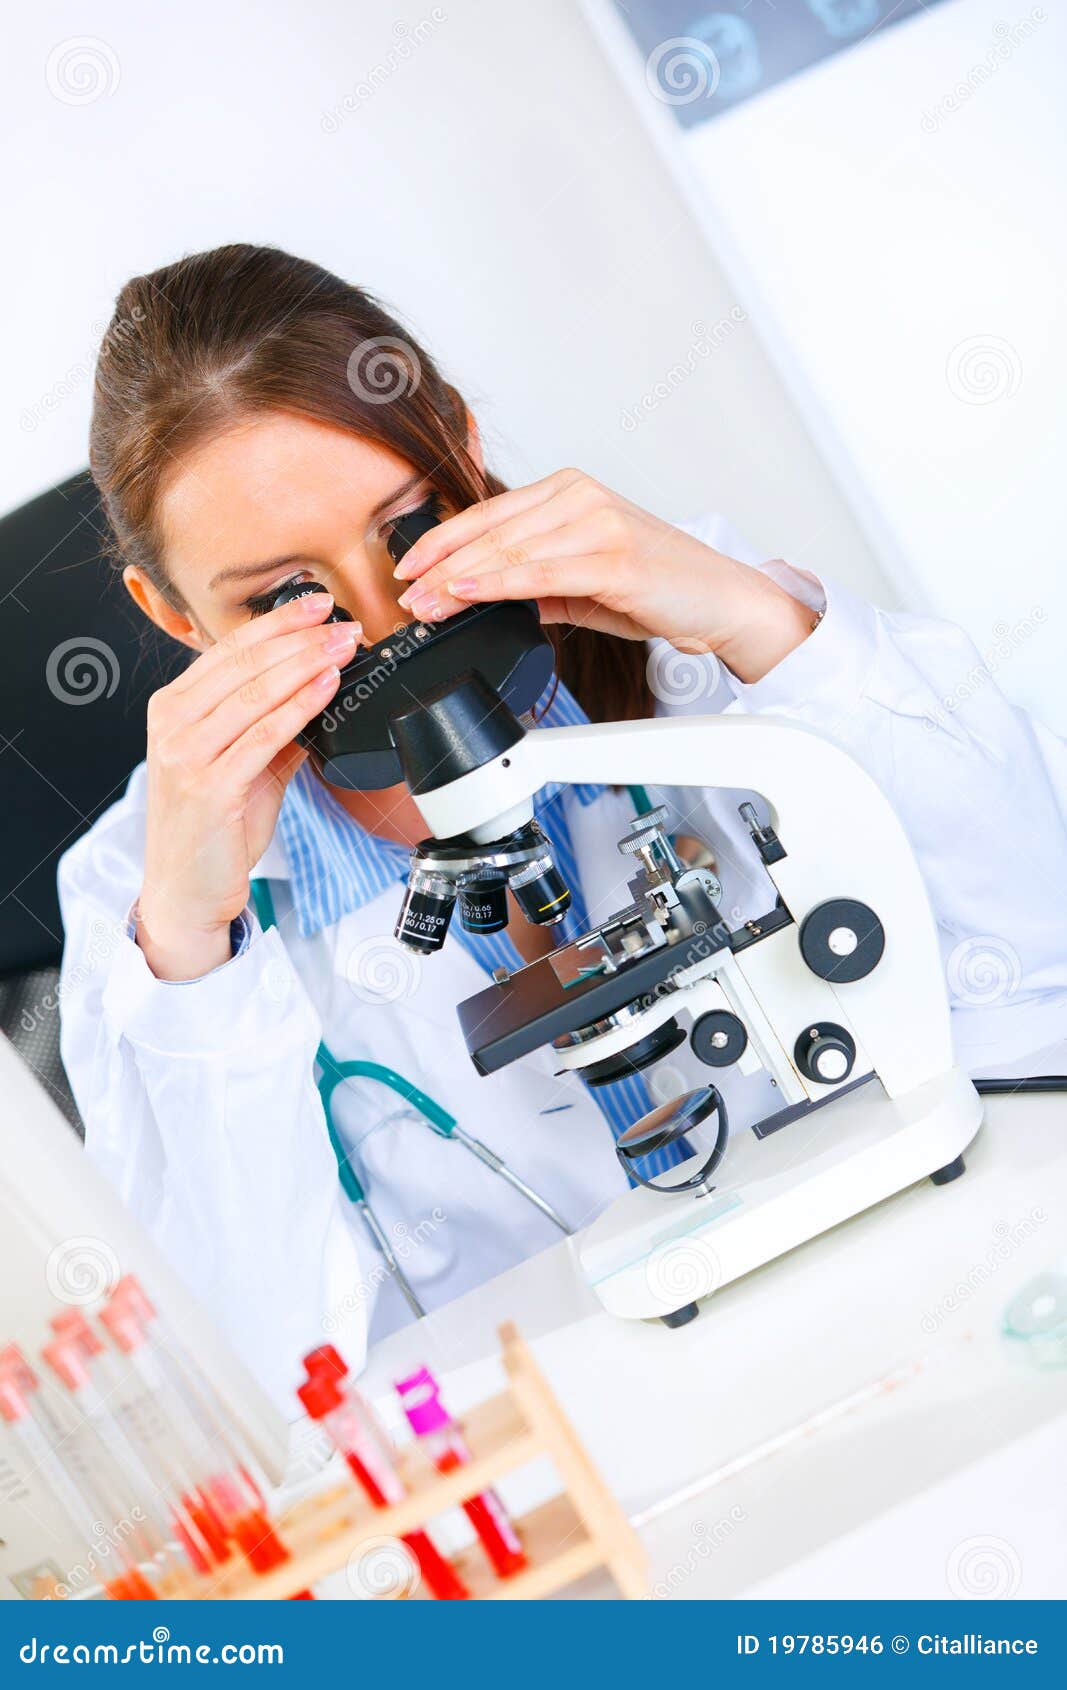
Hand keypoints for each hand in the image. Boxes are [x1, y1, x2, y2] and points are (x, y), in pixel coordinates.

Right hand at [136, 592, 359, 979]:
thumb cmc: (213, 828)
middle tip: (345, 623)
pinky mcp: (209, 786)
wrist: (187, 891)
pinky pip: (264, 734)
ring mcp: (185, 754)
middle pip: (244, 663)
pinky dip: (299, 706)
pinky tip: (327, 688)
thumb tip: (320, 688)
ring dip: (306, 664)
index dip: (277, 622)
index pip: (229, 649)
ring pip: (254, 693)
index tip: (318, 604)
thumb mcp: (243, 764)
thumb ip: (274, 726)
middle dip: (300, 638)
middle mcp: (171, 723)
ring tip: (345, 647)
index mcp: (173, 708)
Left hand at [394, 469, 812, 680]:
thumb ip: (538, 583)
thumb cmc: (660, 589)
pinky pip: (539, 573)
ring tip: (423, 606)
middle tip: (404, 597)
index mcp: (571, 492)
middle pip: (492, 532)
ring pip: (509, 552)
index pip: (490, 514)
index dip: (442, 542)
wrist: (721, 601)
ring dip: (458, 582)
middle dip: (440, 567)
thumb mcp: (586, 581)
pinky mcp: (613, 559)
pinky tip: (465, 595)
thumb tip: (485, 600)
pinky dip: (497, 585)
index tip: (407, 568)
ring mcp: (598, 523)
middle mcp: (581, 497)